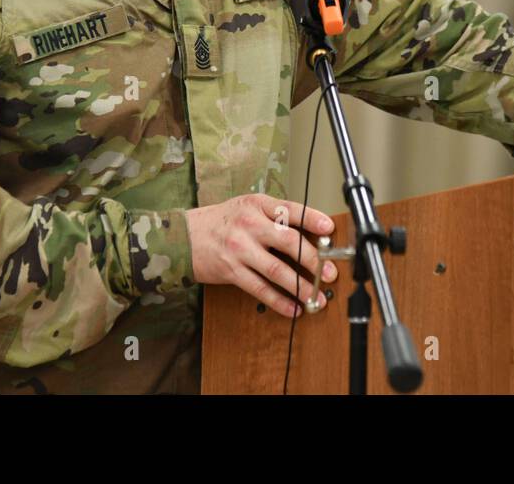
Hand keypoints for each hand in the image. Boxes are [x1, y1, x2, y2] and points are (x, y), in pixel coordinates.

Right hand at [186, 194, 339, 317]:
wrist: (183, 237)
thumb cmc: (222, 221)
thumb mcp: (247, 207)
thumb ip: (274, 216)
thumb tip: (309, 234)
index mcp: (256, 205)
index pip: (290, 210)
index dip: (312, 219)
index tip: (330, 229)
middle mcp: (249, 225)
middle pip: (289, 242)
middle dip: (314, 260)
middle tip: (329, 272)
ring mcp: (240, 249)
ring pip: (277, 270)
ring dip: (300, 286)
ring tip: (316, 296)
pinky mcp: (232, 271)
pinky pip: (260, 289)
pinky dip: (279, 301)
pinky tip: (292, 308)